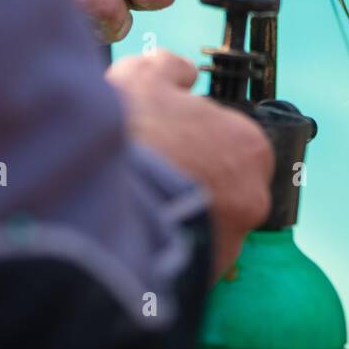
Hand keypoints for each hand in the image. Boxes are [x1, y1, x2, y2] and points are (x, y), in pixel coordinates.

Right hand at [107, 51, 273, 277]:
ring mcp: (230, 244)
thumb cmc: (129, 141)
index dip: (195, 139)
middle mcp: (251, 198)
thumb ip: (168, 69)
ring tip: (138, 207)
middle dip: (192, 180)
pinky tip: (137, 233)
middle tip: (151, 175)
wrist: (98, 208)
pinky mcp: (203, 279)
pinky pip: (188, 258)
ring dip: (181, 216)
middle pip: (223, 185)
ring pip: (207, 225)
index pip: (231, 141)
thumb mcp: (143, 79)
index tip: (169, 143)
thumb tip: (180, 71)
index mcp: (248, 146)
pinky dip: (167, 247)